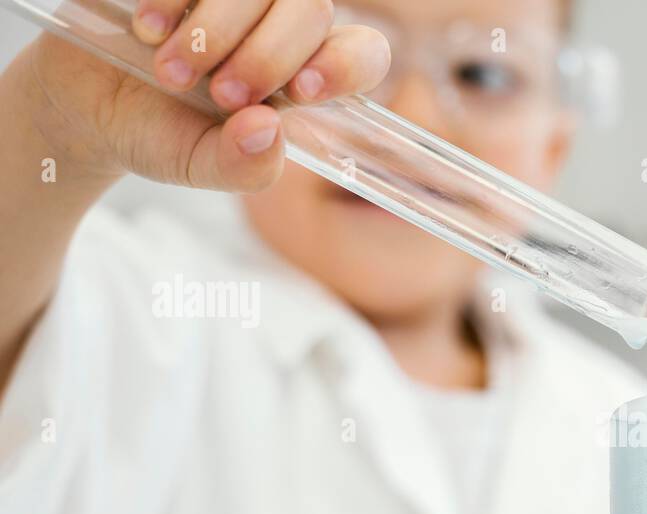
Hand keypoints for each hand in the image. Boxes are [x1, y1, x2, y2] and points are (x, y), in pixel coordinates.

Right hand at [22, 0, 389, 191]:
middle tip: (223, 96)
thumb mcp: (199, 165)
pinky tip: (147, 29)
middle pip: (312, 9)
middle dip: (270, 57)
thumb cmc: (159, 133)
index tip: (304, 91)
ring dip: (218, 29)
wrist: (86, 103)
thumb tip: (268, 132)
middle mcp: (277, 23)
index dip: (346, 63)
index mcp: (302, 74)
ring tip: (170, 74)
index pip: (361, 53)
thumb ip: (243, 166)